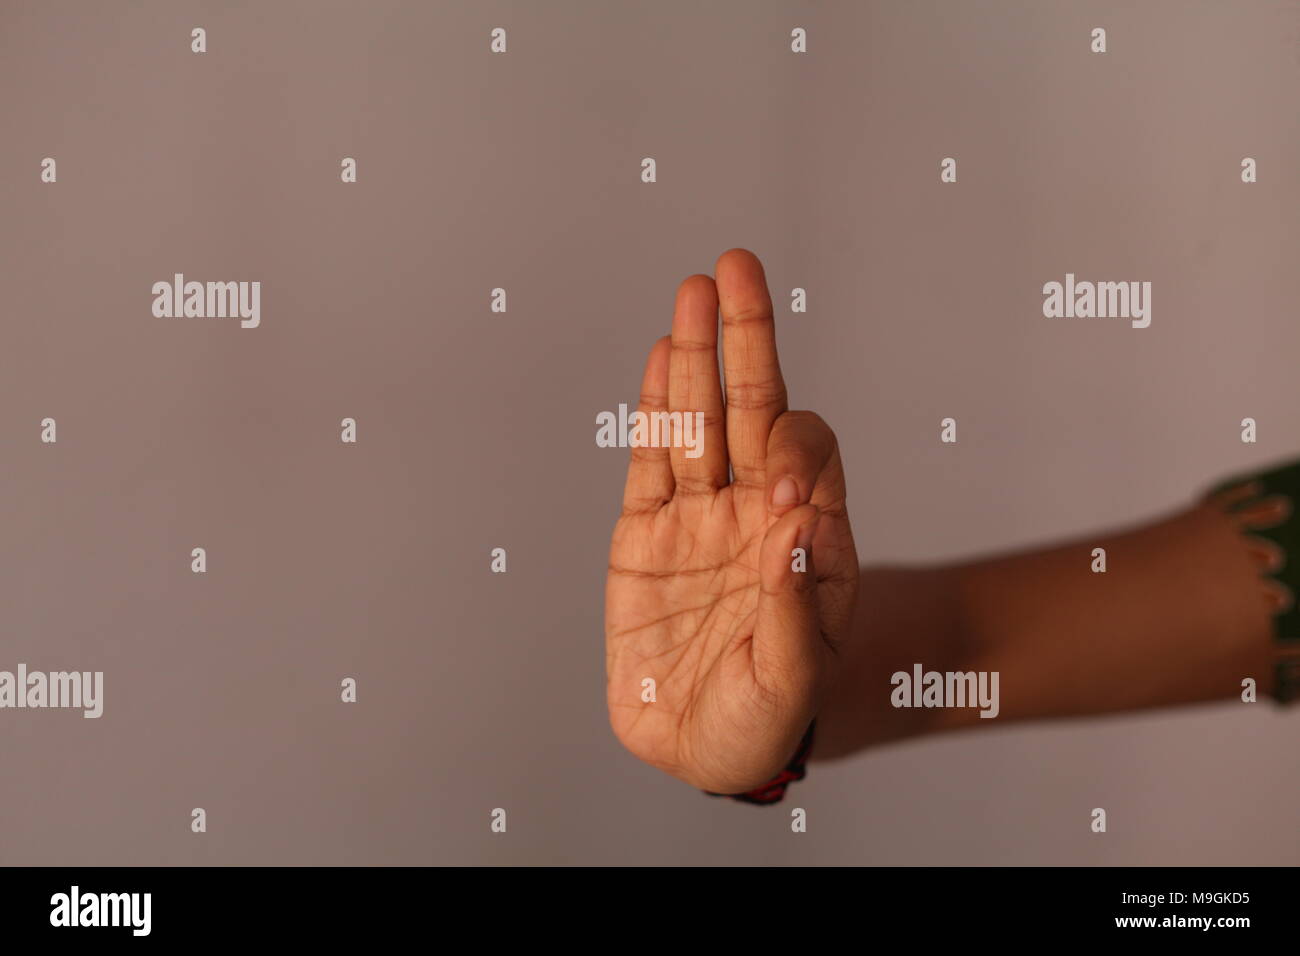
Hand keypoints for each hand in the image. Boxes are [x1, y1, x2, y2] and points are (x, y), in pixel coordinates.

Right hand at [604, 249, 858, 793]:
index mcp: (806, 538)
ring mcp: (698, 518)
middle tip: (737, 268)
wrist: (696, 747)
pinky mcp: (644, 535)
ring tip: (693, 292)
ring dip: (697, 357)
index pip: (811, 460)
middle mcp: (755, 511)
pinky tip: (661, 357)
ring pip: (698, 421)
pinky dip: (653, 411)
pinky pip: (650, 461)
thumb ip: (796, 604)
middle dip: (748, 340)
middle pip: (755, 408)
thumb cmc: (763, 717)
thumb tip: (792, 518)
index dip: (796, 453)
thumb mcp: (795, 679)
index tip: (774, 487)